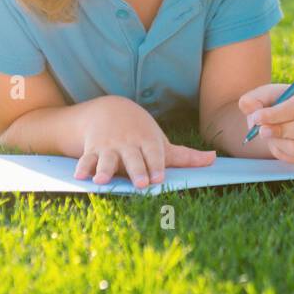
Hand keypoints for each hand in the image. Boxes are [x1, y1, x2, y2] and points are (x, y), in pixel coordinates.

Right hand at [73, 96, 216, 187]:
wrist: (108, 110)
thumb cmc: (140, 132)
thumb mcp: (160, 141)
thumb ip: (184, 155)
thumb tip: (214, 159)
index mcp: (147, 142)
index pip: (154, 154)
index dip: (156, 164)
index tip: (158, 178)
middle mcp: (128, 144)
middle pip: (132, 158)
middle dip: (136, 169)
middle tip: (141, 183)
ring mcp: (109, 147)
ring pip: (106, 158)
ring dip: (103, 169)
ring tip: (101, 180)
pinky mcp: (92, 149)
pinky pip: (86, 158)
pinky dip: (82, 167)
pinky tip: (79, 177)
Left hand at [237, 83, 293, 163]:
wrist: (285, 117)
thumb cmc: (277, 102)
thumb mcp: (265, 95)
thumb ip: (254, 98)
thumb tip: (248, 105)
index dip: (277, 114)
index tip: (257, 118)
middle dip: (280, 131)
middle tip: (260, 131)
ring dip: (277, 142)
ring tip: (267, 133)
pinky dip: (279, 151)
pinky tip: (275, 140)